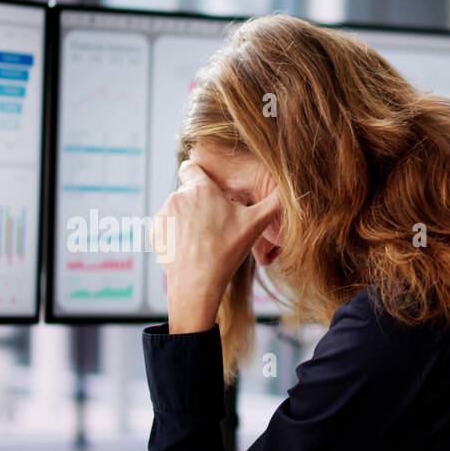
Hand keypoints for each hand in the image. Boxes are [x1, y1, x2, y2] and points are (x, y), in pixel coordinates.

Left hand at [151, 161, 280, 332]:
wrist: (198, 284)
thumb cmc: (226, 252)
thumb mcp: (256, 224)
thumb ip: (275, 201)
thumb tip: (294, 187)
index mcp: (201, 189)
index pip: (191, 166)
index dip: (199, 175)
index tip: (207, 187)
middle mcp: (178, 196)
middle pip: (187, 192)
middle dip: (199, 203)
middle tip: (214, 224)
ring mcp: (163, 214)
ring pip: (177, 209)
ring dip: (187, 218)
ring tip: (202, 239)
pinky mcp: (155, 231)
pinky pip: (166, 225)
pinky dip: (175, 233)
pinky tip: (189, 247)